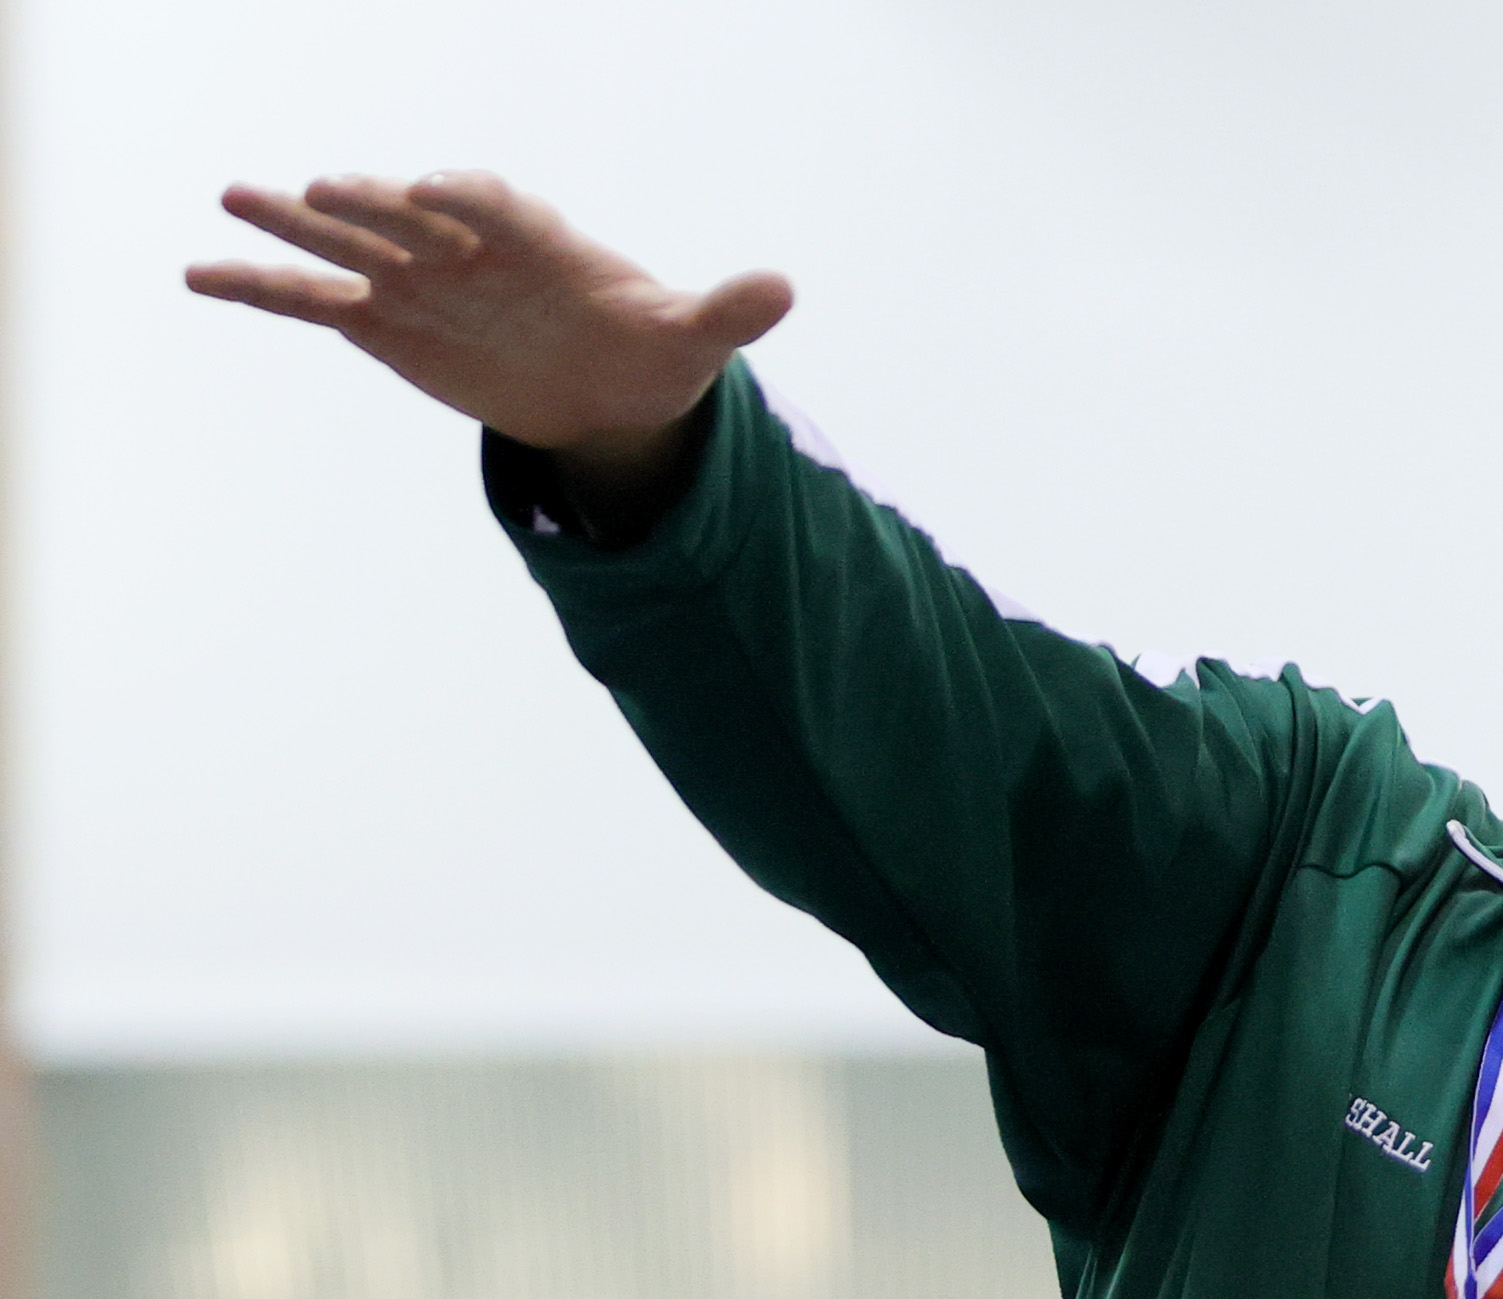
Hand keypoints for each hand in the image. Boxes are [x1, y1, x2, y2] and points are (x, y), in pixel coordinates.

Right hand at [187, 171, 789, 472]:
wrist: (608, 387)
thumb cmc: (648, 349)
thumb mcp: (693, 338)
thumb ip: (727, 311)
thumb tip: (784, 289)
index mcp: (534, 237)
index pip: (493, 206)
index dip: (465, 200)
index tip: (434, 194)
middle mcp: (464, 247)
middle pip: (408, 216)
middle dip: (370, 203)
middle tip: (319, 188)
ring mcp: (416, 280)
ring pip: (348, 246)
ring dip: (293, 224)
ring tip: (234, 197)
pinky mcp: (384, 321)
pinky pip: (313, 302)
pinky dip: (260, 290)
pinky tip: (197, 273)